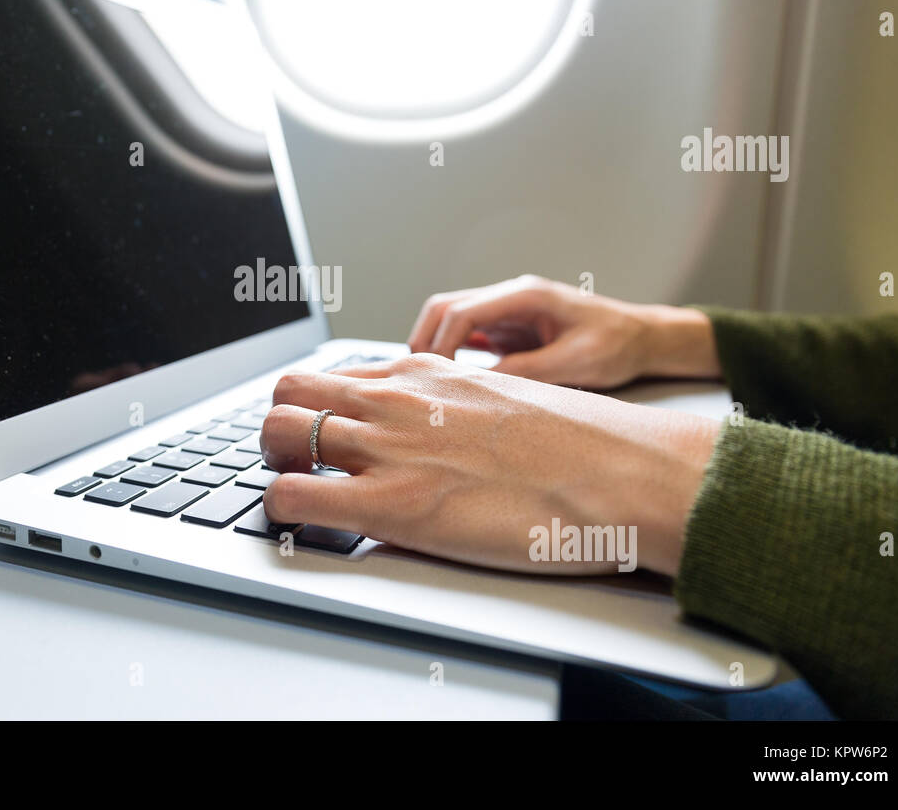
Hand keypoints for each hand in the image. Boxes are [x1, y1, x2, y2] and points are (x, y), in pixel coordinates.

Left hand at [261, 353, 719, 575]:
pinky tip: (309, 523)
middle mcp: (396, 399)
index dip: (321, 410)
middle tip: (303, 463)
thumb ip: (462, 410)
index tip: (326, 437)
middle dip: (283, 427)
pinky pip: (290, 497)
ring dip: (275, 461)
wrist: (622, 471)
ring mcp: (388, 447)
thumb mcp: (510, 403)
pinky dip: (282, 509)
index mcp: (427, 374)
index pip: (337, 376)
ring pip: (276, 431)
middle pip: (290, 392)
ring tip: (303, 490)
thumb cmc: (583, 446)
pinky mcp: (391, 503)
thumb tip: (448, 434)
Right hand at [407, 274, 720, 388]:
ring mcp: (506, 311)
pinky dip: (452, 354)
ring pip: (450, 319)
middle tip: (422, 381)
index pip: (461, 311)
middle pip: (444, 308)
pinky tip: (453, 380)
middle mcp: (510, 296)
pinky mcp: (508, 328)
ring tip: (434, 383)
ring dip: (435, 346)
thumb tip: (478, 385)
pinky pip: (467, 334)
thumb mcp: (576, 363)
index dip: (440, 345)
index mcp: (525, 295)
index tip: (436, 378)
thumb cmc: (617, 345)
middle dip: (425, 341)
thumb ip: (527, 372)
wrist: (642, 338)